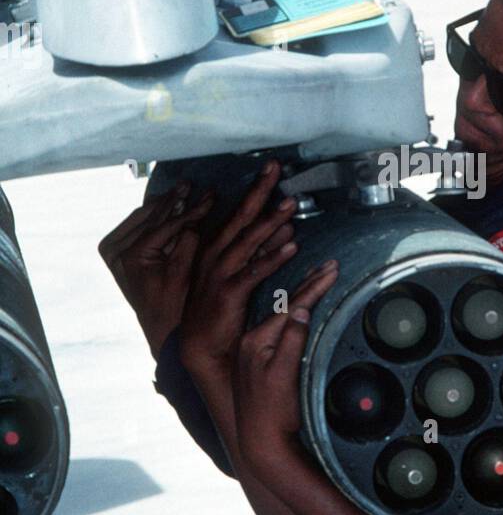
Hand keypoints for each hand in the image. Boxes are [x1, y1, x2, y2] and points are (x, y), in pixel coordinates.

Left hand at [99, 182, 215, 358]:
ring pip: (142, 218)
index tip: (211, 197)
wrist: (162, 332)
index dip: (190, 210)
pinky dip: (155, 216)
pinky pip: (138, 226)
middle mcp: (115, 251)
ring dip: (164, 205)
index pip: (164, 224)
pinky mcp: (116, 254)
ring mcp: (113, 252)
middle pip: (149, 217)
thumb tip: (194, 215)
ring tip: (184, 190)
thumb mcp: (184, 273)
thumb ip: (187, 241)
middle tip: (192, 185)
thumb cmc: (175, 307)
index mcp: (129, 256)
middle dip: (174, 202)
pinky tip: (170, 204)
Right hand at [178, 160, 298, 378]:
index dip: (254, 190)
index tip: (271, 168)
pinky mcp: (227, 294)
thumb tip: (285, 228)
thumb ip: (260, 251)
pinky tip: (291, 246)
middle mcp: (214, 255)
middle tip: (275, 167)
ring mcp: (218, 273)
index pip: (238, 213)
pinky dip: (272, 257)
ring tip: (290, 203)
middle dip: (258, 191)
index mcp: (215, 248)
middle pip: (240, 217)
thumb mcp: (240, 274)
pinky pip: (253, 271)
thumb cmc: (219, 311)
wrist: (199, 347)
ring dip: (270, 220)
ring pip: (247, 240)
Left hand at [231, 259, 339, 461]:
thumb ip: (291, 341)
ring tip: (315, 274)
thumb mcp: (285, 376)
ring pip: (279, 313)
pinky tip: (299, 304)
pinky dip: (292, 310)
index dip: (313, 287)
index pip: (290, 306)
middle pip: (283, 305)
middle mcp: (251, 342)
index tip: (332, 269)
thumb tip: (301, 310)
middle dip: (308, 284)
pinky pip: (278, 325)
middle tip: (329, 264)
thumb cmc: (275, 414)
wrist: (261, 444)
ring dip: (299, 293)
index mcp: (255, 341)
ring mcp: (254, 351)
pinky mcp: (260, 361)